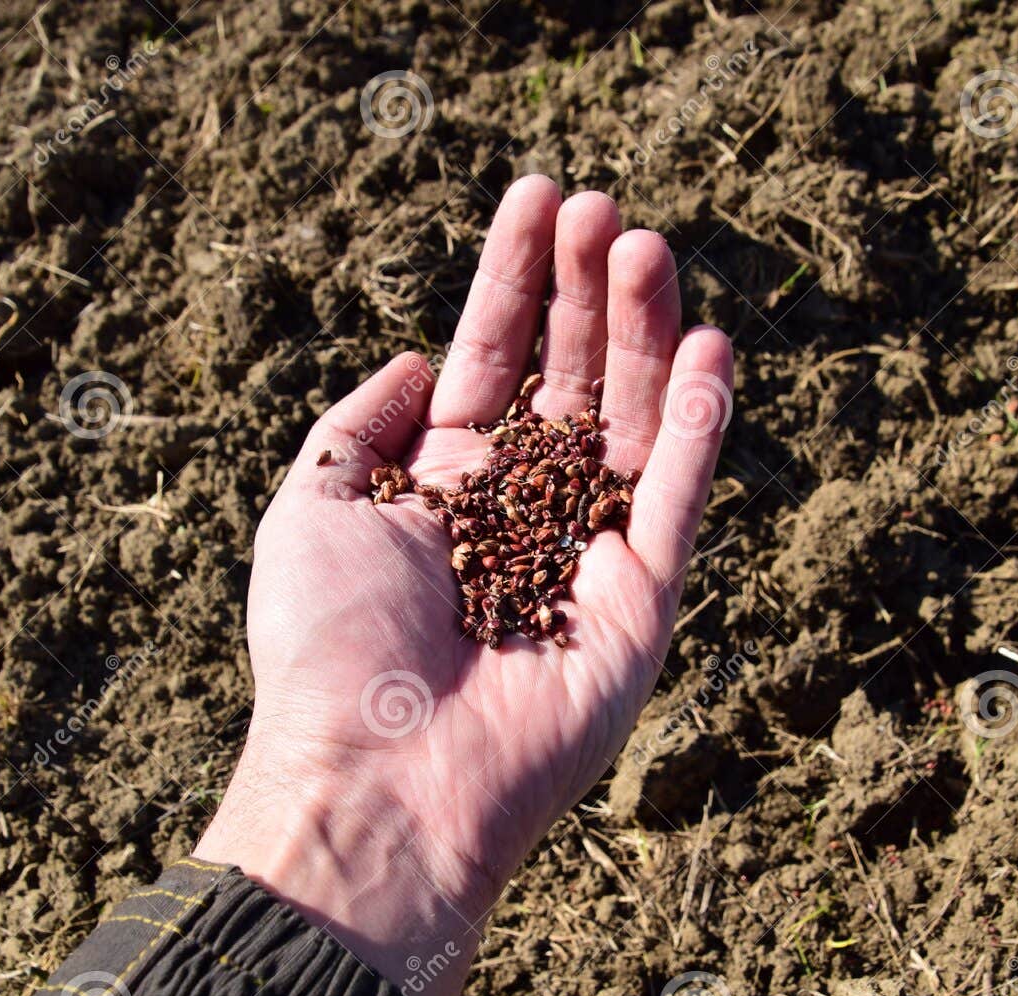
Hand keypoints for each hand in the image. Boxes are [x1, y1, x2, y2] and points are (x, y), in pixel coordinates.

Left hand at [195, 176, 733, 995]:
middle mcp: (519, 515)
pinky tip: (706, 347)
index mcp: (441, 490)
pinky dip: (697, 426)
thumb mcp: (311, 506)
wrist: (380, 777)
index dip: (515, 280)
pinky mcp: (641, 604)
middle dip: (585, 293)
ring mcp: (586, 557)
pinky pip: (676, 499)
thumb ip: (360, 426)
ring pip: (629, 422)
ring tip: (644, 244)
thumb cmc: (327, 646)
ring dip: (643, 335)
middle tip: (602, 209)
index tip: (540, 197)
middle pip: (568, 379)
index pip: (492, 360)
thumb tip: (419, 359)